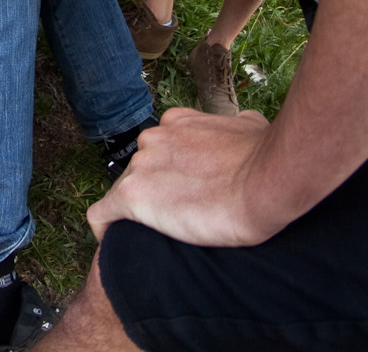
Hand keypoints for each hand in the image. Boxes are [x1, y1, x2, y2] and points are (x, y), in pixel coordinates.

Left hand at [87, 107, 285, 246]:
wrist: (266, 181)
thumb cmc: (265, 158)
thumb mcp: (249, 127)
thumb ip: (233, 128)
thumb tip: (241, 129)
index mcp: (176, 124)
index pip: (159, 151)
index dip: (168, 175)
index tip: (183, 194)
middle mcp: (153, 139)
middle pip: (140, 172)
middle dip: (155, 194)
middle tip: (179, 220)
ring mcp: (141, 165)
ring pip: (123, 193)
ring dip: (138, 213)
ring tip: (159, 236)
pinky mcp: (132, 195)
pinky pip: (101, 214)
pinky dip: (105, 229)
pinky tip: (114, 242)